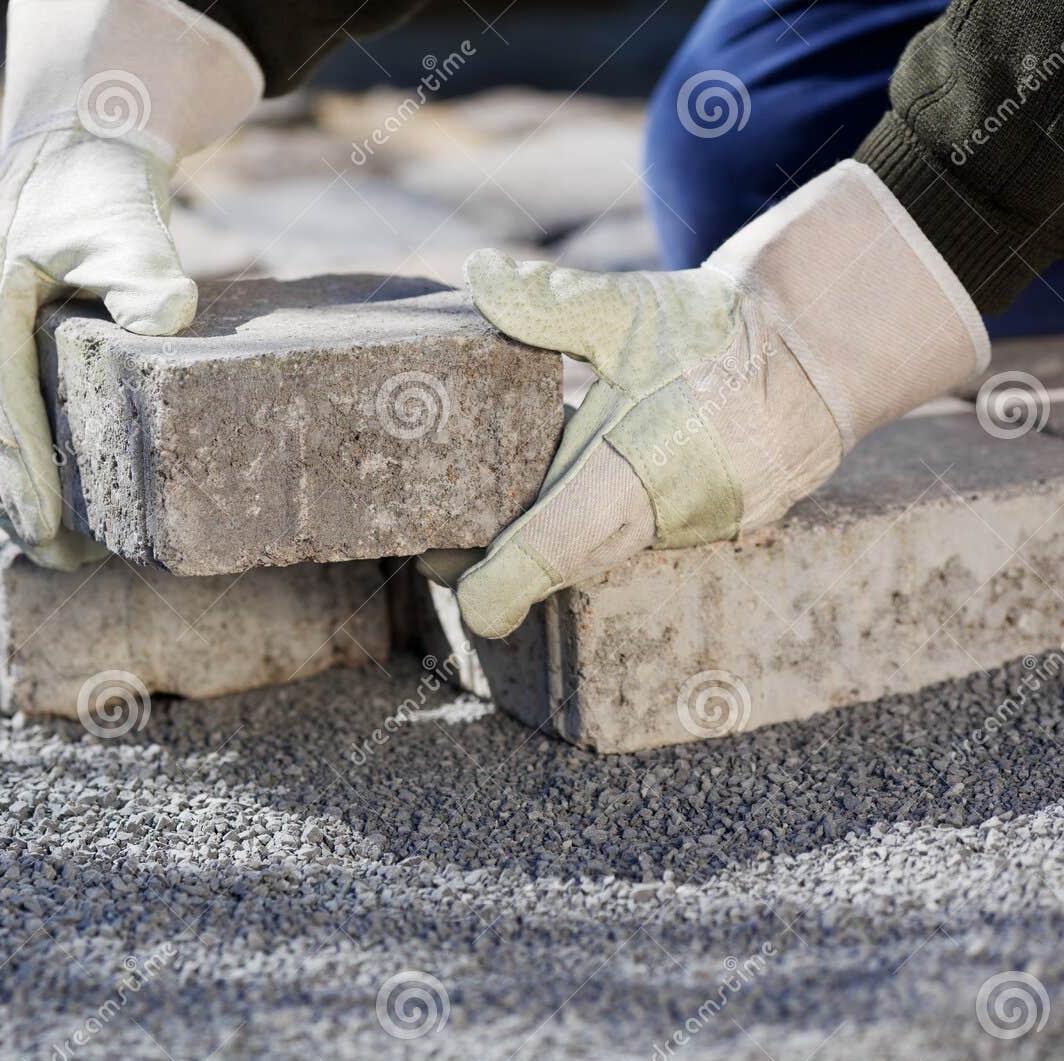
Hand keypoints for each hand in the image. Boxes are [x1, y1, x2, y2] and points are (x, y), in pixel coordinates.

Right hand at [0, 0, 260, 568]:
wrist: (77, 146)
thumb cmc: (101, 184)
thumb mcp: (124, 214)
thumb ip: (144, 263)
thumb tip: (169, 317)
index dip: (14, 459)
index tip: (43, 521)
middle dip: (11, 497)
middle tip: (57, 561)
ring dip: (13, 493)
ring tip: (62, 558)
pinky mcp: (2, 348)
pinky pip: (2, 418)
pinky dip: (23, 466)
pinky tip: (57, 512)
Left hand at [434, 160, 988, 637]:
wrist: (827, 344)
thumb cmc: (719, 326)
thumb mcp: (631, 308)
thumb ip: (548, 302)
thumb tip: (478, 274)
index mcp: (647, 465)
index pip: (556, 546)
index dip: (496, 581)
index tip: (449, 580)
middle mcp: (676, 513)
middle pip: (565, 562)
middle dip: (499, 565)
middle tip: (439, 549)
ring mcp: (704, 528)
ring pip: (601, 553)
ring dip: (547, 543)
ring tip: (483, 526)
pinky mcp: (718, 528)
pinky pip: (639, 540)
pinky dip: (596, 528)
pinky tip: (560, 498)